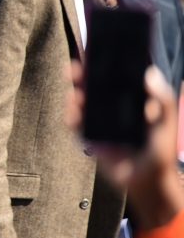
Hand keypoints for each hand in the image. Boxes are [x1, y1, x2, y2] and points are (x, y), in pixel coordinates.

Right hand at [66, 63, 183, 230]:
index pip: (112, 79)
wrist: (148, 184)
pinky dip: (70, 118)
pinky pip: (74, 125)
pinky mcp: (88, 138)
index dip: (101, 66)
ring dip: (73, 96)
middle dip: (80, 77)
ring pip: (79, 103)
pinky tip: (72, 114)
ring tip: (75, 95)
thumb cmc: (160, 153)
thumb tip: (150, 73)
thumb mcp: (166, 125)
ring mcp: (98, 123)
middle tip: (73, 69)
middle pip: (91, 87)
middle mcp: (111, 109)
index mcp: (129, 102)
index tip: (93, 53)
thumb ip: (163, 101)